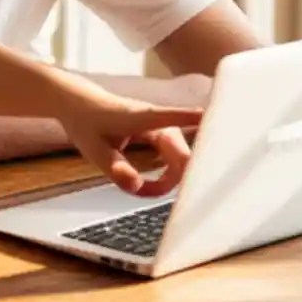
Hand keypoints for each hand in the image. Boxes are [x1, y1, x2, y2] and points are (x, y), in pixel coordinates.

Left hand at [58, 78, 204, 195]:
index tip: (222, 124)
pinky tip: (152, 186)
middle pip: (183, 153)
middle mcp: (159, 121)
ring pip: (181, 158)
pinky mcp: (161, 135)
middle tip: (162, 197)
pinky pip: (173, 158)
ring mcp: (163, 127)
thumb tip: (136, 188)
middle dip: (179, 178)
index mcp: (143, 117)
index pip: (176, 116)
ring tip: (147, 191)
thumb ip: (115, 169)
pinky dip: (167, 174)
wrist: (79, 104)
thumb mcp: (94, 150)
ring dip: (170, 178)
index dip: (197, 122)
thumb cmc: (86, 122)